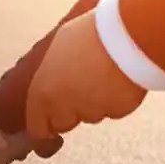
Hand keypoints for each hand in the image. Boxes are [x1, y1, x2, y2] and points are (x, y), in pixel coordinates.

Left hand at [26, 10, 145, 138]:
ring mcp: (92, 110)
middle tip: (82, 87)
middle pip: (64, 123)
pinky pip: (114, 109)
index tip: (49, 128)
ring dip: (96, 103)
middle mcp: (65, 107)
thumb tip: (52, 77)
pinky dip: (117, 98)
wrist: (127, 35)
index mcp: (43, 92)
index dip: (43, 127)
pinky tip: (120, 78)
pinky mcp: (118, 110)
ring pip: (91, 115)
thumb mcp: (58, 48)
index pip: (37, 126)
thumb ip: (51, 72)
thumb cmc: (91, 34)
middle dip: (71, 112)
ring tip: (104, 74)